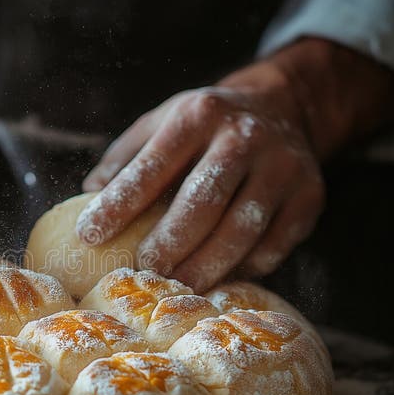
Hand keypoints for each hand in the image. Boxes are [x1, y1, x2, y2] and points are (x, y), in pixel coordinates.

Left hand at [76, 42, 354, 293]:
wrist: (282, 108)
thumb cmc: (203, 128)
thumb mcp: (160, 124)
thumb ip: (123, 160)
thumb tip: (85, 200)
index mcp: (198, 116)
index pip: (152, 166)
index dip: (119, 204)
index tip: (89, 235)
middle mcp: (244, 136)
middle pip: (202, 202)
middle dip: (168, 244)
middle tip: (143, 271)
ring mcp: (283, 167)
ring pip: (241, 229)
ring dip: (205, 266)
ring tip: (176, 286)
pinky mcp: (309, 197)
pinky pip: (273, 245)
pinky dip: (244, 268)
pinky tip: (218, 278)